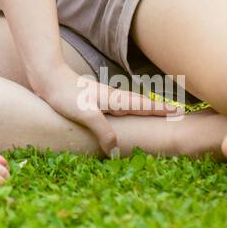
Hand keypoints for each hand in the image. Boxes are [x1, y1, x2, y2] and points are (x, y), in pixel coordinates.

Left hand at [32, 62, 181, 155]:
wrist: (47, 77)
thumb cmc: (65, 93)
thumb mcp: (86, 115)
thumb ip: (103, 131)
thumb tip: (116, 151)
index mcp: (115, 100)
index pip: (145, 105)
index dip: (162, 109)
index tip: (180, 111)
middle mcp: (112, 99)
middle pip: (141, 105)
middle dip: (158, 110)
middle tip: (176, 114)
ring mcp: (103, 100)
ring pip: (128, 107)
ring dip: (143, 111)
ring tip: (155, 117)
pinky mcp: (92, 103)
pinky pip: (116, 110)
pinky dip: (126, 114)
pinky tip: (121, 118)